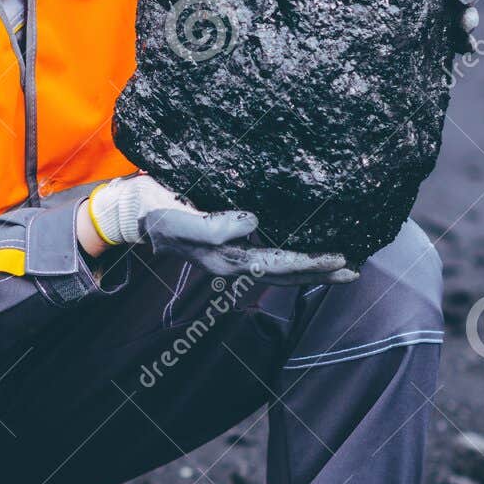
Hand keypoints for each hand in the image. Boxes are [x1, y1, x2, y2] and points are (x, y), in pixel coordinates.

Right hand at [85, 175, 357, 283]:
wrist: (130, 210)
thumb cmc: (153, 209)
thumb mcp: (178, 218)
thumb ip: (213, 224)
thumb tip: (252, 222)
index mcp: (225, 258)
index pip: (279, 265)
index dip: (310, 264)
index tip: (341, 259)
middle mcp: (231, 261)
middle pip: (285, 274)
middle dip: (319, 273)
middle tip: (353, 271)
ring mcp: (228, 254)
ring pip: (278, 268)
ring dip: (309, 269)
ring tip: (338, 267)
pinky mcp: (226, 241)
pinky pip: (267, 253)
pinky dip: (291, 256)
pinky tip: (303, 248)